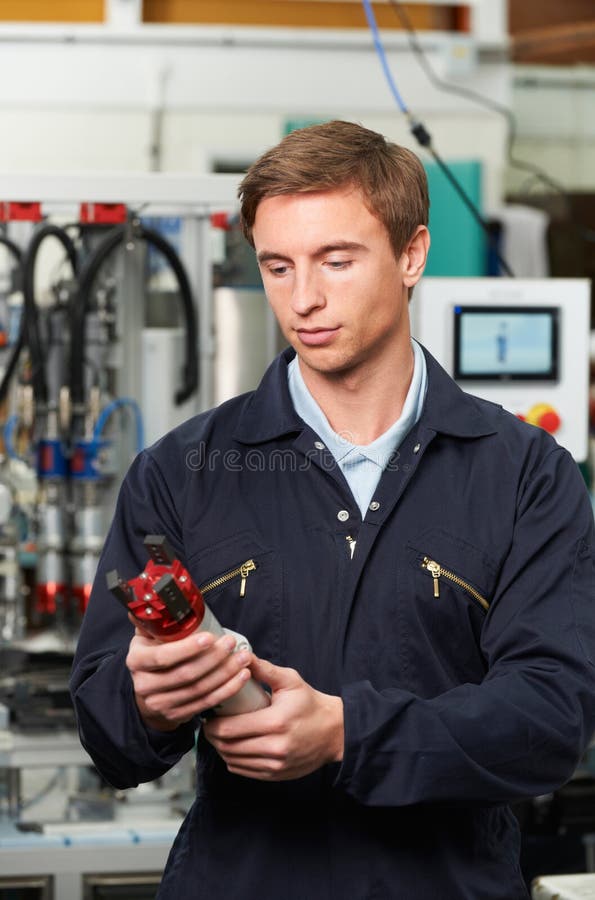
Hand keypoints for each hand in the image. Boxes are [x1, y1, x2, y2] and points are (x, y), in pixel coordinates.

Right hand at [125, 628, 253, 730]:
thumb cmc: (153, 652)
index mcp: (137, 661)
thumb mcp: (147, 635)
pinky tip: (242, 676)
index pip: (162, 657)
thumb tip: (152, 595)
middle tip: (232, 642)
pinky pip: (207, 703)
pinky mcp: (177, 715)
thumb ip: (152, 617)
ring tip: (243, 657)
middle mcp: (145, 685)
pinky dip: (227, 689)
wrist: (148, 690)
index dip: (187, 648)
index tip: (210, 637)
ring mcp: (161, 704)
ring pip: (199, 690)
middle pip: (185, 674)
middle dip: (213, 658)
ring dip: (225, 674)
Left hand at [203, 657, 343, 779]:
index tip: (208, 715)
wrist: (334, 731)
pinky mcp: (276, 776)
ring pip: (233, 761)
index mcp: (275, 722)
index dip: (211, 724)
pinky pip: (244, 771)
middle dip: (212, 737)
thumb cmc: (310, 703)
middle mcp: (275, 747)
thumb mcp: (290, 680)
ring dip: (221, 749)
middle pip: (227, 747)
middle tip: (208, 724)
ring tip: (219, 735)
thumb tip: (241, 655)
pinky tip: (234, 747)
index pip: (229, 729)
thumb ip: (263, 669)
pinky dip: (233, 760)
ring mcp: (275, 765)